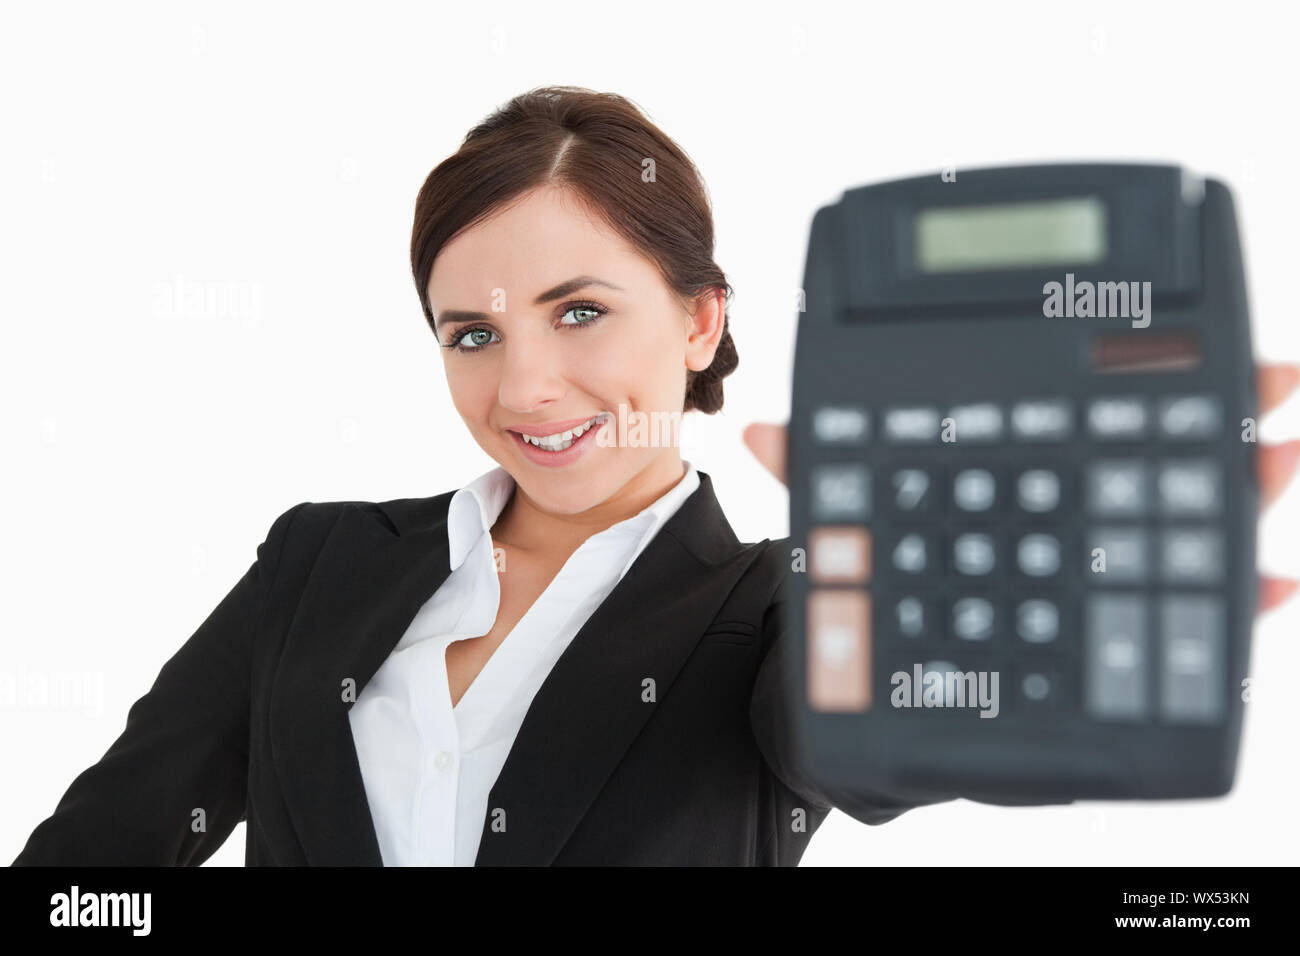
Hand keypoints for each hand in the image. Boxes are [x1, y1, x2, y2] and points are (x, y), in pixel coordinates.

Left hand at [743, 363, 1299, 613]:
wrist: (892, 678)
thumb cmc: (880, 579)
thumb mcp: (849, 520)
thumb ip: (819, 476)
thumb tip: (755, 430)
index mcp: (1012, 456)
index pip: (1079, 398)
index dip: (1136, 362)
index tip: (1191, 332)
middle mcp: (1067, 496)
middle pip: (1153, 443)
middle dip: (1216, 409)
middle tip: (1267, 382)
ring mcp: (1099, 556)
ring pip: (1182, 514)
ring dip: (1243, 486)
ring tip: (1283, 459)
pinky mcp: (1112, 617)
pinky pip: (1182, 605)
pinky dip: (1234, 595)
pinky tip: (1271, 582)